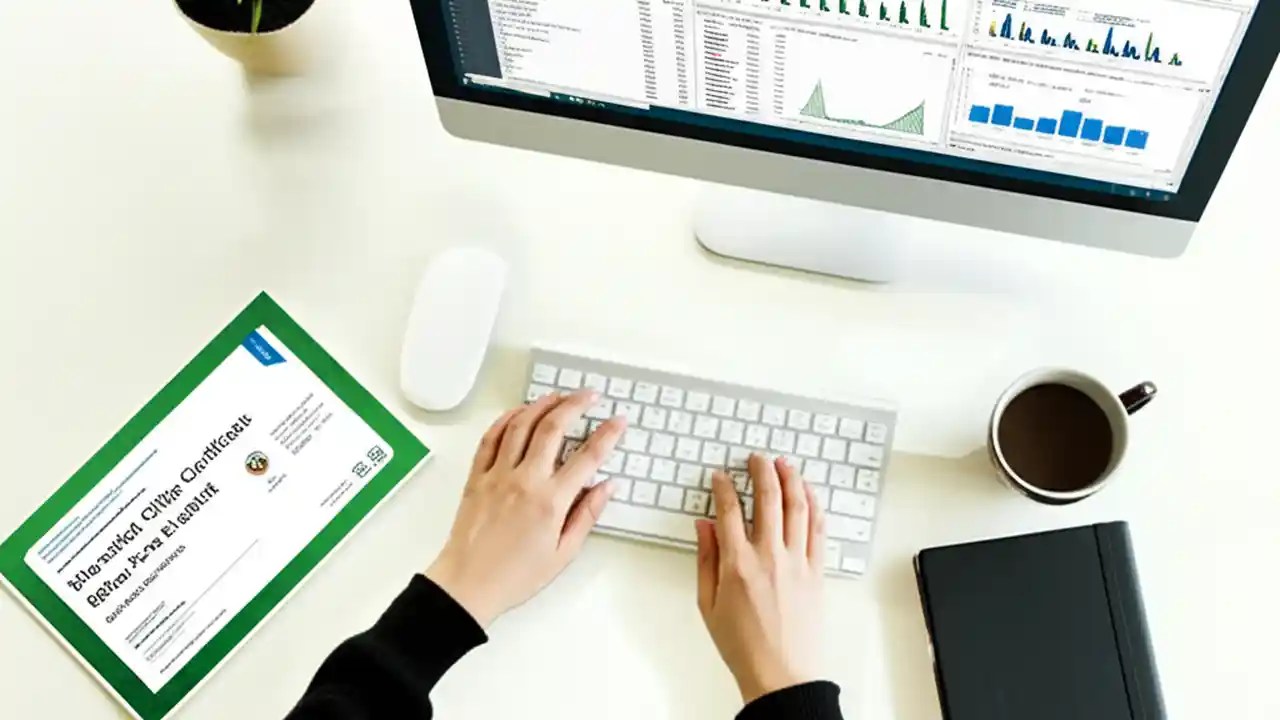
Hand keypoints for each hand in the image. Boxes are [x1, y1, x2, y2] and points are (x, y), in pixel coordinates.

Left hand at [425, 390, 623, 626]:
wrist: (468, 585)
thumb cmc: (514, 576)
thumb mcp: (563, 553)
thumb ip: (587, 516)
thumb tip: (606, 488)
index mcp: (550, 502)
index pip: (587, 457)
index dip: (608, 434)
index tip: (618, 422)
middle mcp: (524, 481)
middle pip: (554, 427)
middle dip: (576, 405)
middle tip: (590, 396)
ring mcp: (498, 475)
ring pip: (521, 424)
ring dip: (542, 404)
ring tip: (559, 395)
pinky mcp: (477, 476)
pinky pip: (491, 437)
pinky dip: (506, 419)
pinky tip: (519, 412)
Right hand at [696, 454, 826, 703]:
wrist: (781, 674)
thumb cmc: (743, 646)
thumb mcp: (707, 604)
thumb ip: (705, 560)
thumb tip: (703, 526)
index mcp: (737, 564)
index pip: (729, 510)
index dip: (723, 487)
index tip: (720, 477)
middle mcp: (770, 556)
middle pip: (768, 498)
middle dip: (761, 470)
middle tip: (756, 458)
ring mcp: (797, 562)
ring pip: (798, 506)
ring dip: (791, 479)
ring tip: (784, 464)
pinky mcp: (817, 572)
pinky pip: (819, 528)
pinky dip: (815, 505)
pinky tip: (809, 493)